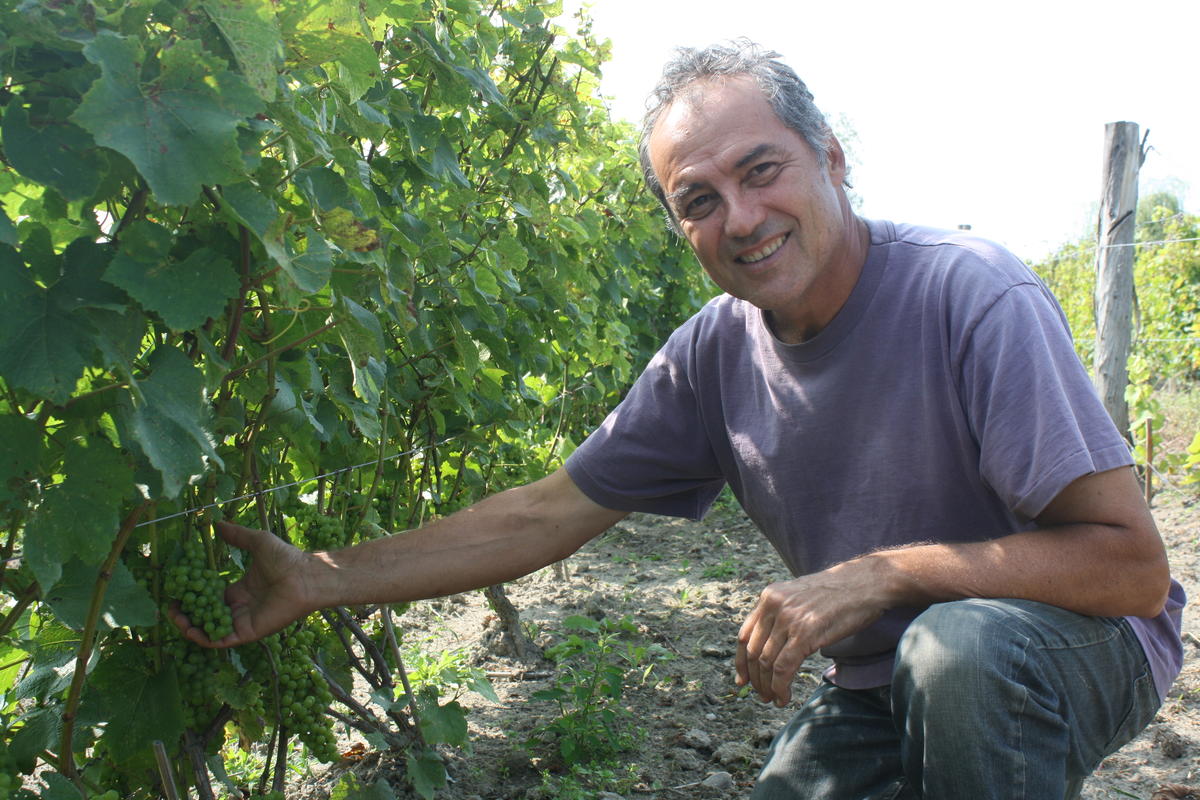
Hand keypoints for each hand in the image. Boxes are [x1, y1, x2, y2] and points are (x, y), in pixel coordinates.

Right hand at [169, 521, 318, 647]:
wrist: (306, 575)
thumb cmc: (287, 558)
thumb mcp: (257, 542)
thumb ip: (237, 535)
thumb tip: (218, 523)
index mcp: (239, 590)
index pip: (209, 599)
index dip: (192, 598)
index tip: (176, 592)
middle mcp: (239, 608)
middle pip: (206, 617)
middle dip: (186, 615)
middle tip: (171, 610)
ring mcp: (243, 621)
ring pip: (211, 631)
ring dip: (191, 628)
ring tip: (176, 619)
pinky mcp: (248, 632)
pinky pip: (223, 641)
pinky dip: (206, 639)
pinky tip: (192, 630)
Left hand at [735, 559, 886, 705]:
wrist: (866, 583)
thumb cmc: (838, 593)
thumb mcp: (799, 596)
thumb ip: (781, 614)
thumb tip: (770, 643)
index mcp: (769, 596)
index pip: (744, 635)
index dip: (740, 662)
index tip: (742, 680)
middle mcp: (774, 605)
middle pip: (753, 651)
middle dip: (755, 679)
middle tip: (762, 695)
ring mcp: (789, 619)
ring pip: (766, 662)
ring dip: (768, 687)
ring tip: (774, 699)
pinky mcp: (805, 633)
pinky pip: (784, 668)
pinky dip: (780, 687)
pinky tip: (785, 697)